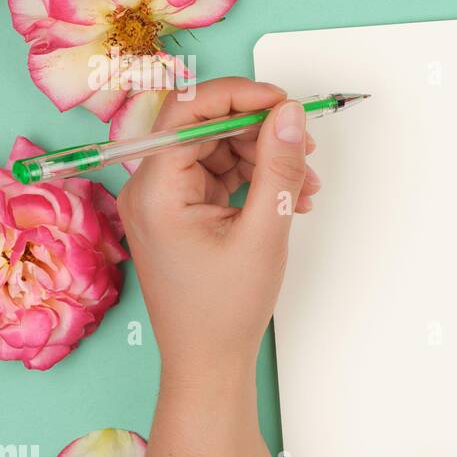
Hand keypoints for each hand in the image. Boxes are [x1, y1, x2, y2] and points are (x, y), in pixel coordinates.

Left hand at [117, 79, 318, 376]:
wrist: (208, 361)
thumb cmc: (224, 310)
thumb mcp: (264, 231)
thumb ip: (278, 166)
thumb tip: (288, 113)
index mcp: (155, 188)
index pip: (190, 111)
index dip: (239, 96)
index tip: (282, 102)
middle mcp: (150, 187)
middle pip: (206, 127)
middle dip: (260, 130)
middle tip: (304, 144)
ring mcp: (165, 201)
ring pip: (218, 150)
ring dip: (265, 157)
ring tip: (306, 184)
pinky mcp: (182, 213)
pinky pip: (219, 176)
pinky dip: (256, 179)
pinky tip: (291, 197)